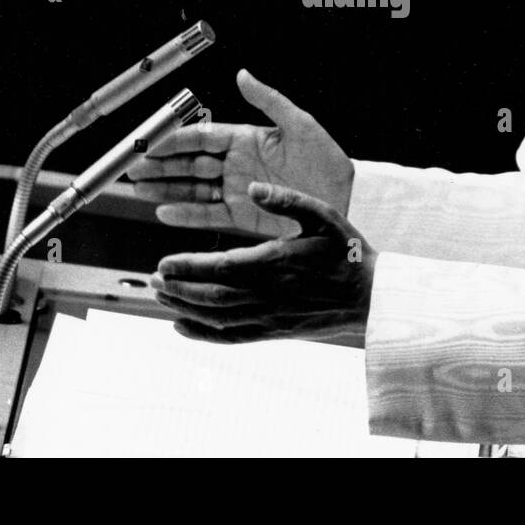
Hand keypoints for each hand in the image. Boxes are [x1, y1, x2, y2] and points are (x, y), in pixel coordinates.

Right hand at [127, 68, 354, 237]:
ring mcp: (237, 191)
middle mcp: (237, 164)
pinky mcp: (242, 217)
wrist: (345, 200)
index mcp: (247, 139)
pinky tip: (165, 211)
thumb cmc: (327, 160)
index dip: (174, 140)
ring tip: (138, 189)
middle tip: (132, 168)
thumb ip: (268, 100)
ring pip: (192, 189)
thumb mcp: (300, 124)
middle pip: (189, 164)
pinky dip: (186, 214)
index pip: (202, 137)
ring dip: (165, 189)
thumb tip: (243, 74)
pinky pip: (208, 214)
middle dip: (160, 166)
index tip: (151, 143)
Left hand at [152, 182, 376, 342]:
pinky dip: (202, 335)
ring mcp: (269, 317)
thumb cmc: (348, 253)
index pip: (221, 267)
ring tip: (161, 296)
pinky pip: (230, 337)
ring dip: (184, 308)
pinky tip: (182, 327)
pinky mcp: (273, 331)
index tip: (164, 263)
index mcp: (276, 262)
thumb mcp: (323, 214)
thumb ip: (286, 199)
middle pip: (211, 296)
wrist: (370, 297)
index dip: (188, 267)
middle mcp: (268, 294)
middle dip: (178, 288)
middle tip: (154, 279)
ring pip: (216, 318)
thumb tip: (252, 187)